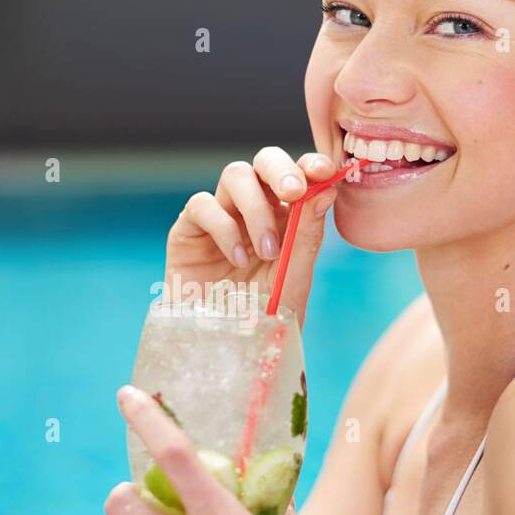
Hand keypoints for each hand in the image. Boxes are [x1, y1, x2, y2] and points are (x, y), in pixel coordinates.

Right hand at [165, 149, 338, 328]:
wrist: (222, 352)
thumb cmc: (261, 320)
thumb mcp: (294, 280)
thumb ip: (307, 235)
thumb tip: (326, 190)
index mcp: (286, 217)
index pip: (299, 175)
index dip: (310, 164)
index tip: (324, 171)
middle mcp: (253, 210)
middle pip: (264, 161)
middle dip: (281, 170)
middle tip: (294, 192)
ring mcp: (220, 217)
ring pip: (235, 175)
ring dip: (256, 207)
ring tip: (266, 251)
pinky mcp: (188, 231)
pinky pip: (202, 205)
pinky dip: (224, 228)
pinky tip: (237, 260)